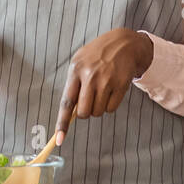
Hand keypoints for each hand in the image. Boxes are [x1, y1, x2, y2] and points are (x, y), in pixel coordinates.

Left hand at [55, 28, 152, 145]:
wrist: (124, 43)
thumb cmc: (98, 55)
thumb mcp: (80, 62)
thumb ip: (74, 84)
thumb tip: (70, 113)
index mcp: (75, 70)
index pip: (66, 102)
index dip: (62, 123)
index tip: (58, 140)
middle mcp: (90, 76)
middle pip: (84, 113)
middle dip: (86, 112)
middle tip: (90, 100)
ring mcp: (106, 81)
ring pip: (98, 112)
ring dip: (99, 107)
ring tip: (102, 90)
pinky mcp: (121, 85)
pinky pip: (111, 109)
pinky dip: (110, 104)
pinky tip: (112, 90)